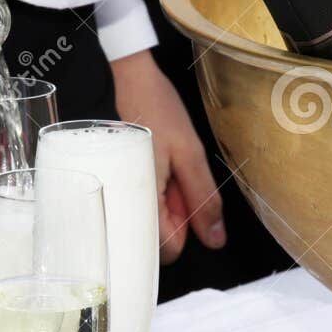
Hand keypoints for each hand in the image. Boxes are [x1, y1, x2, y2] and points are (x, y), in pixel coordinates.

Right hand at [111, 50, 224, 263]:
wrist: (130, 81)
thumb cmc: (158, 110)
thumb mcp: (191, 154)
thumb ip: (204, 200)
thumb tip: (215, 239)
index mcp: (141, 202)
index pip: (168, 250)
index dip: (187, 230)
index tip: (187, 198)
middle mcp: (123, 205)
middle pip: (157, 239)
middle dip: (174, 216)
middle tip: (176, 178)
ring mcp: (117, 195)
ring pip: (149, 222)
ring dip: (165, 203)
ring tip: (165, 168)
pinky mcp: (115, 184)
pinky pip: (138, 204)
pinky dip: (153, 192)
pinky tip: (155, 167)